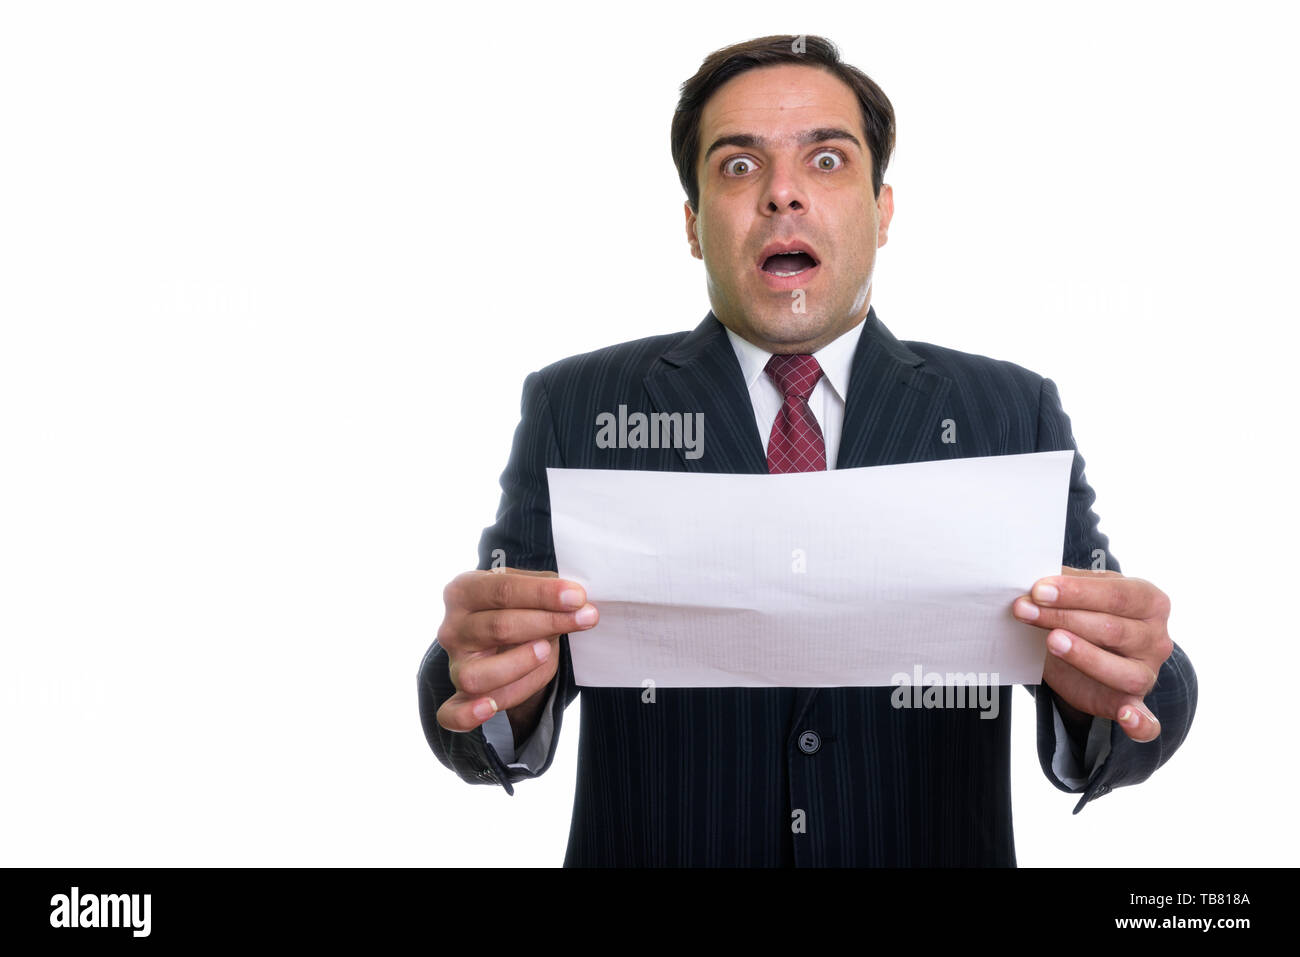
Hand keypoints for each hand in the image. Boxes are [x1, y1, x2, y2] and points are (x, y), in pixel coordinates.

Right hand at [436, 568, 597, 733]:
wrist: (502, 637)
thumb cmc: (517, 608)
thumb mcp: (528, 590)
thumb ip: (547, 591)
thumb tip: (576, 602)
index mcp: (463, 592)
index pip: (502, 590)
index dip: (542, 594)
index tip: (577, 597)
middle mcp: (452, 628)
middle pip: (498, 627)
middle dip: (548, 622)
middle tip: (585, 618)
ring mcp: (455, 665)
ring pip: (479, 674)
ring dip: (519, 664)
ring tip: (546, 651)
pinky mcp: (460, 697)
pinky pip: (453, 714)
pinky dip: (468, 715)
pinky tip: (489, 709)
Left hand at [1012, 566, 1172, 742]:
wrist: (1096, 646)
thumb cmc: (1087, 611)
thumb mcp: (1080, 591)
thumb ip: (1064, 584)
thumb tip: (1030, 579)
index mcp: (1148, 600)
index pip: (1115, 594)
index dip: (1076, 592)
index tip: (1038, 590)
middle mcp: (1155, 637)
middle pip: (1112, 629)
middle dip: (1065, 618)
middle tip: (1025, 610)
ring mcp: (1148, 672)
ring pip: (1122, 671)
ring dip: (1085, 657)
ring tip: (1052, 641)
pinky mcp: (1133, 702)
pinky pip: (1147, 720)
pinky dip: (1141, 723)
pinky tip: (1126, 717)